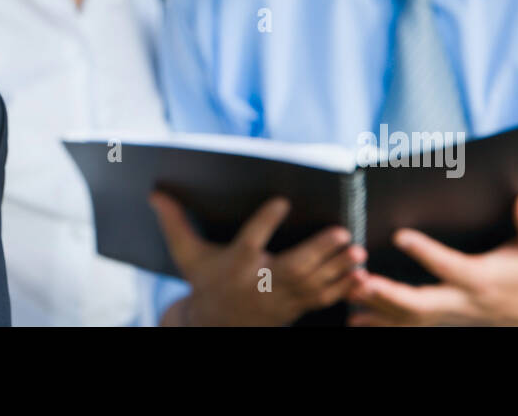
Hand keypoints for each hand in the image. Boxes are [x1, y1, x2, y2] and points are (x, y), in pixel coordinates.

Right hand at [150, 190, 365, 325]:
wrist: (214, 325)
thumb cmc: (204, 281)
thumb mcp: (186, 254)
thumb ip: (174, 222)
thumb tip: (155, 193)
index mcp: (235, 264)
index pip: (249, 241)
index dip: (265, 222)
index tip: (282, 201)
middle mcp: (260, 282)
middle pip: (292, 268)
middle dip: (318, 252)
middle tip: (342, 233)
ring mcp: (280, 299)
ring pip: (313, 285)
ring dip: (337, 269)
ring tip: (358, 252)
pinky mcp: (295, 308)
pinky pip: (322, 301)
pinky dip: (343, 290)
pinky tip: (361, 276)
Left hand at [346, 192, 517, 325]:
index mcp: (480, 279)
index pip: (448, 266)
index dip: (425, 252)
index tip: (399, 235)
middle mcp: (461, 302)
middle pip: (421, 304)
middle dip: (389, 294)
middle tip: (360, 280)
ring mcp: (450, 316)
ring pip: (409, 318)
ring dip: (377, 308)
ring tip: (348, 293)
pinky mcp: (442, 320)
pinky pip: (408, 326)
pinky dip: (382, 323)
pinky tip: (355, 319)